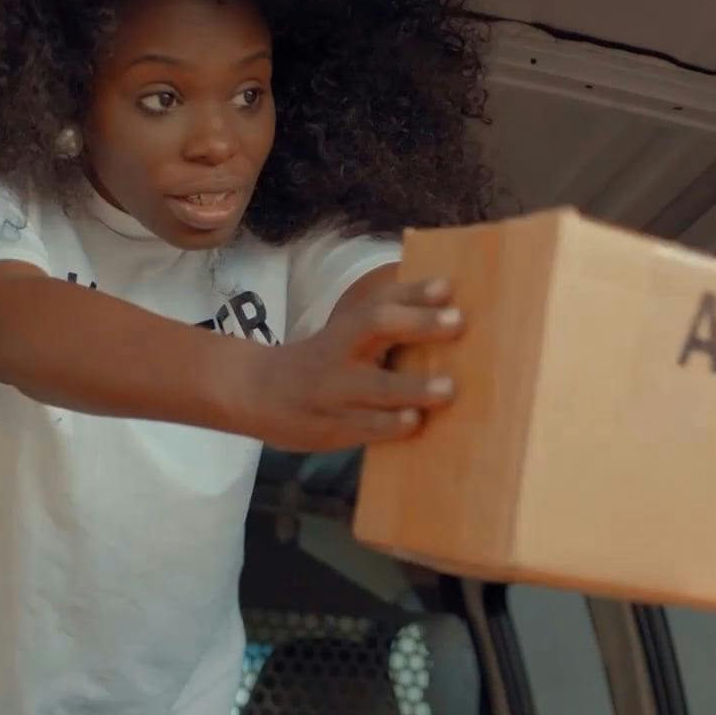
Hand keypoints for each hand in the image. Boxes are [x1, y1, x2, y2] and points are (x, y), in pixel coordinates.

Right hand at [241, 277, 463, 451]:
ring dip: (413, 388)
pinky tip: (415, 423)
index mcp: (346, 326)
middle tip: (458, 322)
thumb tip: (447, 311)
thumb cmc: (321, 362)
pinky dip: (390, 425)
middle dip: (418, 322)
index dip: (415, 291)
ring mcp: (334, 391)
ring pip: (375, 386)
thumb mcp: (344, 337)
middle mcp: (340, 352)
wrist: (257, 394)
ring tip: (448, 389)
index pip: (382, 299)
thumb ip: (386, 327)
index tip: (449, 286)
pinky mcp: (332, 428)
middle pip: (375, 326)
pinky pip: (364, 427)